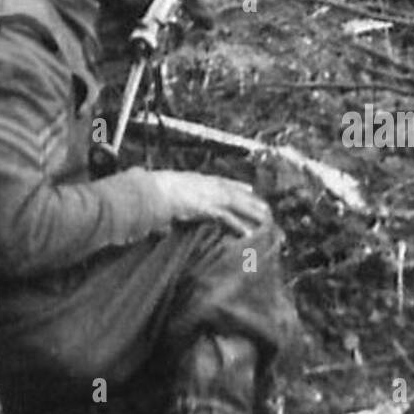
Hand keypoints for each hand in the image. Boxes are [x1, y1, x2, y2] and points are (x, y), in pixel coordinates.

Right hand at [147, 171, 270, 237]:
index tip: (248, 189)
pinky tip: (248, 234)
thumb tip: (162, 227)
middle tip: (264, 206)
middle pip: (231, 190)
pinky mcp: (207, 207)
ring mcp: (206, 194)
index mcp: (193, 179)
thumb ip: (164, 211)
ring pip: (235, 202)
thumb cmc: (149, 193)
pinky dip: (238, 225)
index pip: (219, 181)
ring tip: (265, 219)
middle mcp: (203, 184)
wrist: (149, 192)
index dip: (234, 185)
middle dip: (248, 199)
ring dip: (250, 211)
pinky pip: (227, 218)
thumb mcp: (158, 198)